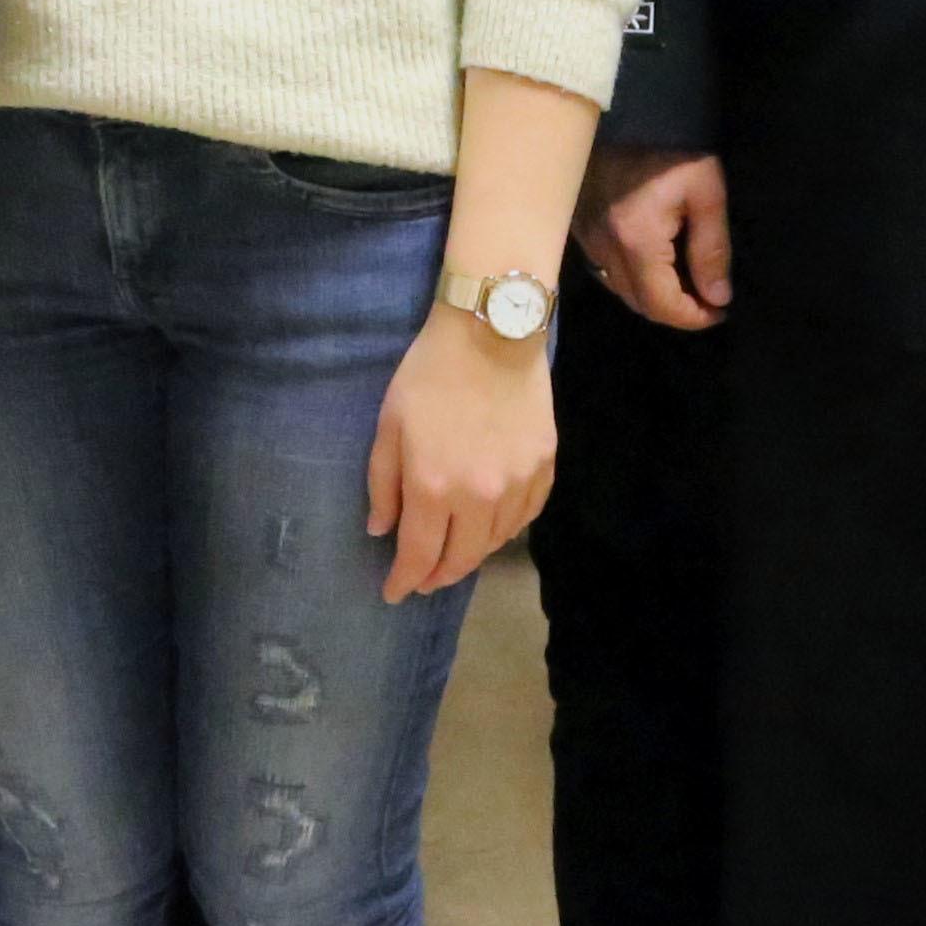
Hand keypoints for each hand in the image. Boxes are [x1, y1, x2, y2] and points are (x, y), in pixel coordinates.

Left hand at [369, 312, 557, 599]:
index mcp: (433, 487)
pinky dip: (504, 531)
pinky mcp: (544, 468)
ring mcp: (518, 484)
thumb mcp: (389, 426)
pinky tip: (490, 527)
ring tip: (454, 552)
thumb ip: (383, 485)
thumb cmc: (429, 375)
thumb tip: (381, 531)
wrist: (492, 332)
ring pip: (495, 543)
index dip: (404, 581)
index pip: (418, 556)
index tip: (393, 594)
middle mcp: (479, 497)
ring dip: (471, 554)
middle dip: (437, 576)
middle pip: (461, 560)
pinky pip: (525, 518)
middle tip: (423, 580)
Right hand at [573, 147, 732, 330]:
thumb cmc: (672, 147)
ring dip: (653, 296)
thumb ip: (712, 249)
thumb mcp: (705, 192)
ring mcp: (587, 239)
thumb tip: (718, 297)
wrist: (627, 107)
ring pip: (620, 290)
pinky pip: (605, 270)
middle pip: (639, 304)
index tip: (721, 310)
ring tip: (685, 281)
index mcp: (636, 241)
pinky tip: (655, 262)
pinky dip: (633, 278)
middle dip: (676, 310)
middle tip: (707, 298)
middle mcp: (604, 248)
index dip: (694, 318)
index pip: (662, 305)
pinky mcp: (581, 227)